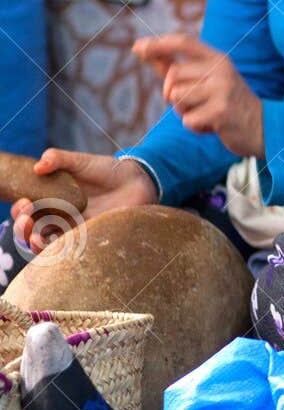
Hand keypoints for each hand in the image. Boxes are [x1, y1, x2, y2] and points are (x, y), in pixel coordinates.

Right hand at [10, 149, 156, 251]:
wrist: (137, 181)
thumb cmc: (106, 170)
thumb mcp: (80, 161)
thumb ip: (58, 158)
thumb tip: (38, 166)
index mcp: (51, 199)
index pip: (27, 210)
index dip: (20, 210)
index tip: (25, 202)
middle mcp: (59, 217)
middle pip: (31, 230)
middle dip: (22, 228)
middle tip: (26, 219)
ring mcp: (74, 229)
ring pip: (48, 244)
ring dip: (36, 243)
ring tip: (35, 238)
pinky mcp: (91, 237)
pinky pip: (72, 249)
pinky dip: (61, 250)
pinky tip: (60, 245)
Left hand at [133, 33, 263, 157]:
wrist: (263, 128)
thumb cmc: (227, 103)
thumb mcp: (205, 81)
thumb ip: (176, 67)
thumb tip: (143, 50)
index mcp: (218, 59)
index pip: (183, 42)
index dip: (158, 44)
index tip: (136, 47)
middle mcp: (221, 70)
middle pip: (173, 75)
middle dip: (172, 93)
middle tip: (192, 104)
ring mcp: (222, 90)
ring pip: (177, 98)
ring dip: (184, 112)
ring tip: (205, 114)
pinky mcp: (221, 112)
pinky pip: (187, 120)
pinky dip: (195, 127)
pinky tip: (213, 126)